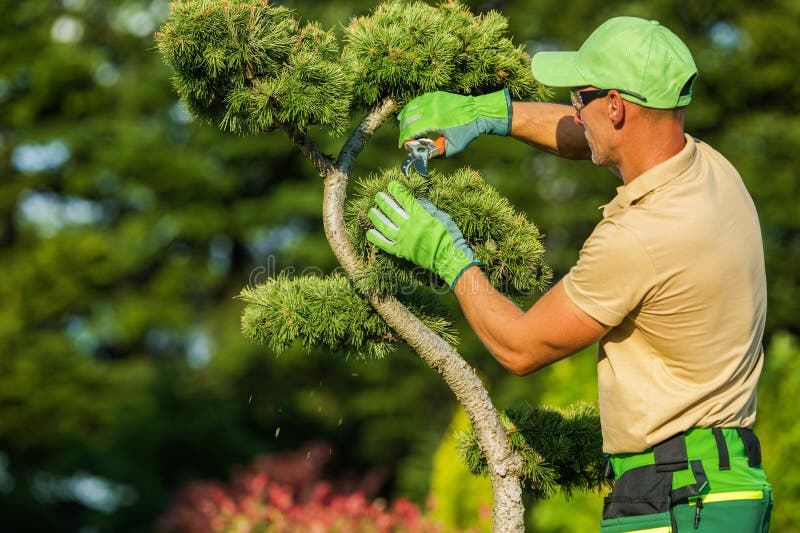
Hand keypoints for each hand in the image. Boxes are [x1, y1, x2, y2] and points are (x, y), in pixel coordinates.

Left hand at [366, 181, 480, 287]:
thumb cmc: (449, 236)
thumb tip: (417, 201)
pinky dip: (376, 238)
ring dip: (376, 217)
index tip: (391, 185)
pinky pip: (384, 244)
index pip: (404, 199)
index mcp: (419, 215)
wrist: (448, 258)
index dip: (396, 191)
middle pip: (391, 210)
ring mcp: (403, 239)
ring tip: (371, 211)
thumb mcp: (442, 217)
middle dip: (383, 201)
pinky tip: (369, 232)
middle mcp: (408, 226)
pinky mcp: (401, 251)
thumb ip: (428, 208)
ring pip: (384, 225)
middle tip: (378, 195)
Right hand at [397, 89, 511, 156]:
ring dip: (405, 118)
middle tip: (404, 138)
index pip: (411, 130)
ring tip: (402, 126)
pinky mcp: (437, 96)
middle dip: (403, 129)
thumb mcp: (452, 148)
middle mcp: (431, 109)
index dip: (404, 139)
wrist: (479, 113)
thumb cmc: (467, 132)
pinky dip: (411, 107)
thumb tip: (422, 156)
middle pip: (408, 118)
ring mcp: (433, 100)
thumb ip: (436, 153)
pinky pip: (419, 100)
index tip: (403, 145)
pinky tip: (409, 112)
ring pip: (411, 107)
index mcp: (434, 122)